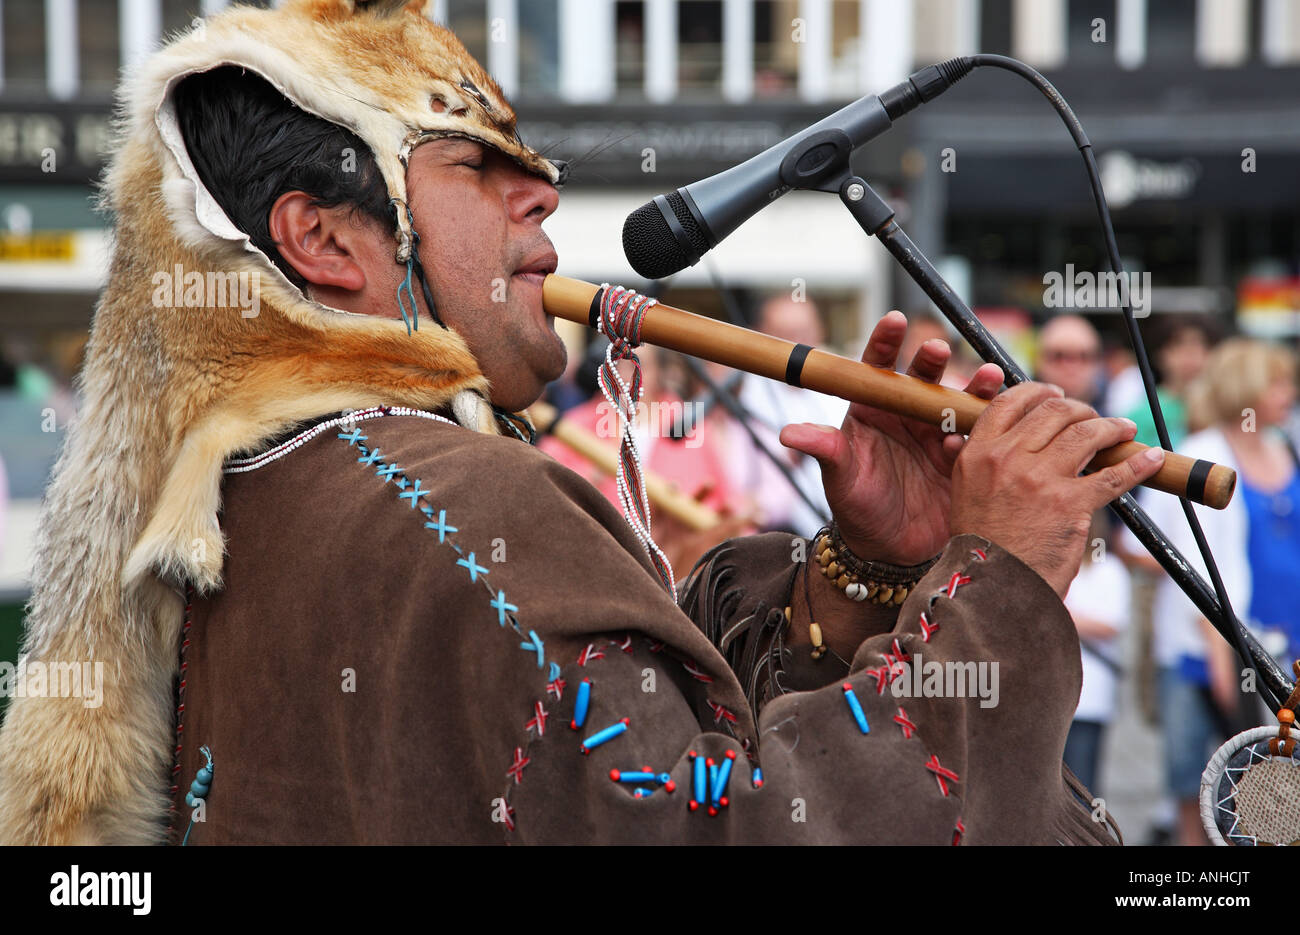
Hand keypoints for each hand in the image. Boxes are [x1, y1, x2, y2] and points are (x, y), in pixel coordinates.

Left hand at [780, 311, 1003, 564]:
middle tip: (937, 349)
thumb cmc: (855, 507)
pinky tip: (967, 441)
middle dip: (933, 361)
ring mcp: (938, 435)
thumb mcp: (839, 478)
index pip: (878, 367)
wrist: (887, 550)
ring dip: (975, 389)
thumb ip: (825, 450)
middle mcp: (909, 415)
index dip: (887, 342)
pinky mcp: (962, 459)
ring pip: (958, 403)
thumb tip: (788, 433)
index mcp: (875, 409)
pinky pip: (977, 440)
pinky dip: (979, 434)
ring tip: (988, 378)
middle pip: (924, 378)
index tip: (894, 321)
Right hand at [950, 382, 1165, 596]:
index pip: (1009, 402)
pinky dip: (1138, 465)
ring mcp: (1040, 478)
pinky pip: (1113, 475)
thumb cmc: (980, 543)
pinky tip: (1152, 459)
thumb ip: (969, 462)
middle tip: (1092, 416)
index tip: (1055, 393)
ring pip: (1086, 434)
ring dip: (1112, 428)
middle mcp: (1007, 458)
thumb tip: (962, 439)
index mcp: (978, 453)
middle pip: (1054, 411)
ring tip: (1124, 430)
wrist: (993, 585)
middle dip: (1081, 409)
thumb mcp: (962, 493)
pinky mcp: (1070, 503)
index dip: (1038, 391)